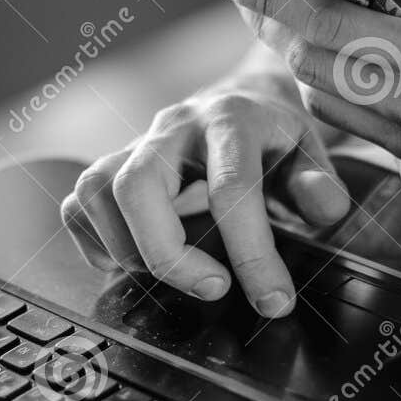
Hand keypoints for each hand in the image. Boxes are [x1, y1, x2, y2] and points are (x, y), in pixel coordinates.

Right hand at [61, 74, 350, 316]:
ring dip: (132, 251)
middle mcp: (174, 126)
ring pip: (98, 193)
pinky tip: (137, 257)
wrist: (244, 98)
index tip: (273, 301)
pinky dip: (98, 243)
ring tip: (180, 272)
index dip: (251, 253)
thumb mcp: (314, 151)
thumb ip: (322, 181)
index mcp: (231, 118)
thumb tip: (322, 209)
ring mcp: (134, 143)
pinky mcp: (109, 164)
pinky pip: (78, 204)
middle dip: (168, 254)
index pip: (231, 189)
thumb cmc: (278, 136)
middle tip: (214, 289)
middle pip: (137, 187)